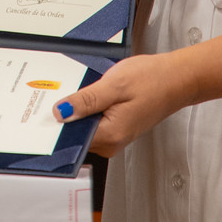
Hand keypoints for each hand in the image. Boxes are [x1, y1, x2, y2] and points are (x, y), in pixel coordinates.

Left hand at [56, 53, 195, 156]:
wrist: (177, 79)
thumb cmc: (153, 80)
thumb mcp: (114, 85)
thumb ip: (86, 101)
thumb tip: (60, 113)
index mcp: (110, 135)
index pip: (70, 137)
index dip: (55, 122)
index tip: (44, 107)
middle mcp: (111, 142)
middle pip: (75, 133)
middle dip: (66, 113)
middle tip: (63, 90)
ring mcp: (114, 137)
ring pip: (83, 126)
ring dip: (77, 109)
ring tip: (83, 89)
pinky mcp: (116, 128)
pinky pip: (93, 122)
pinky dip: (88, 108)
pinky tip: (93, 94)